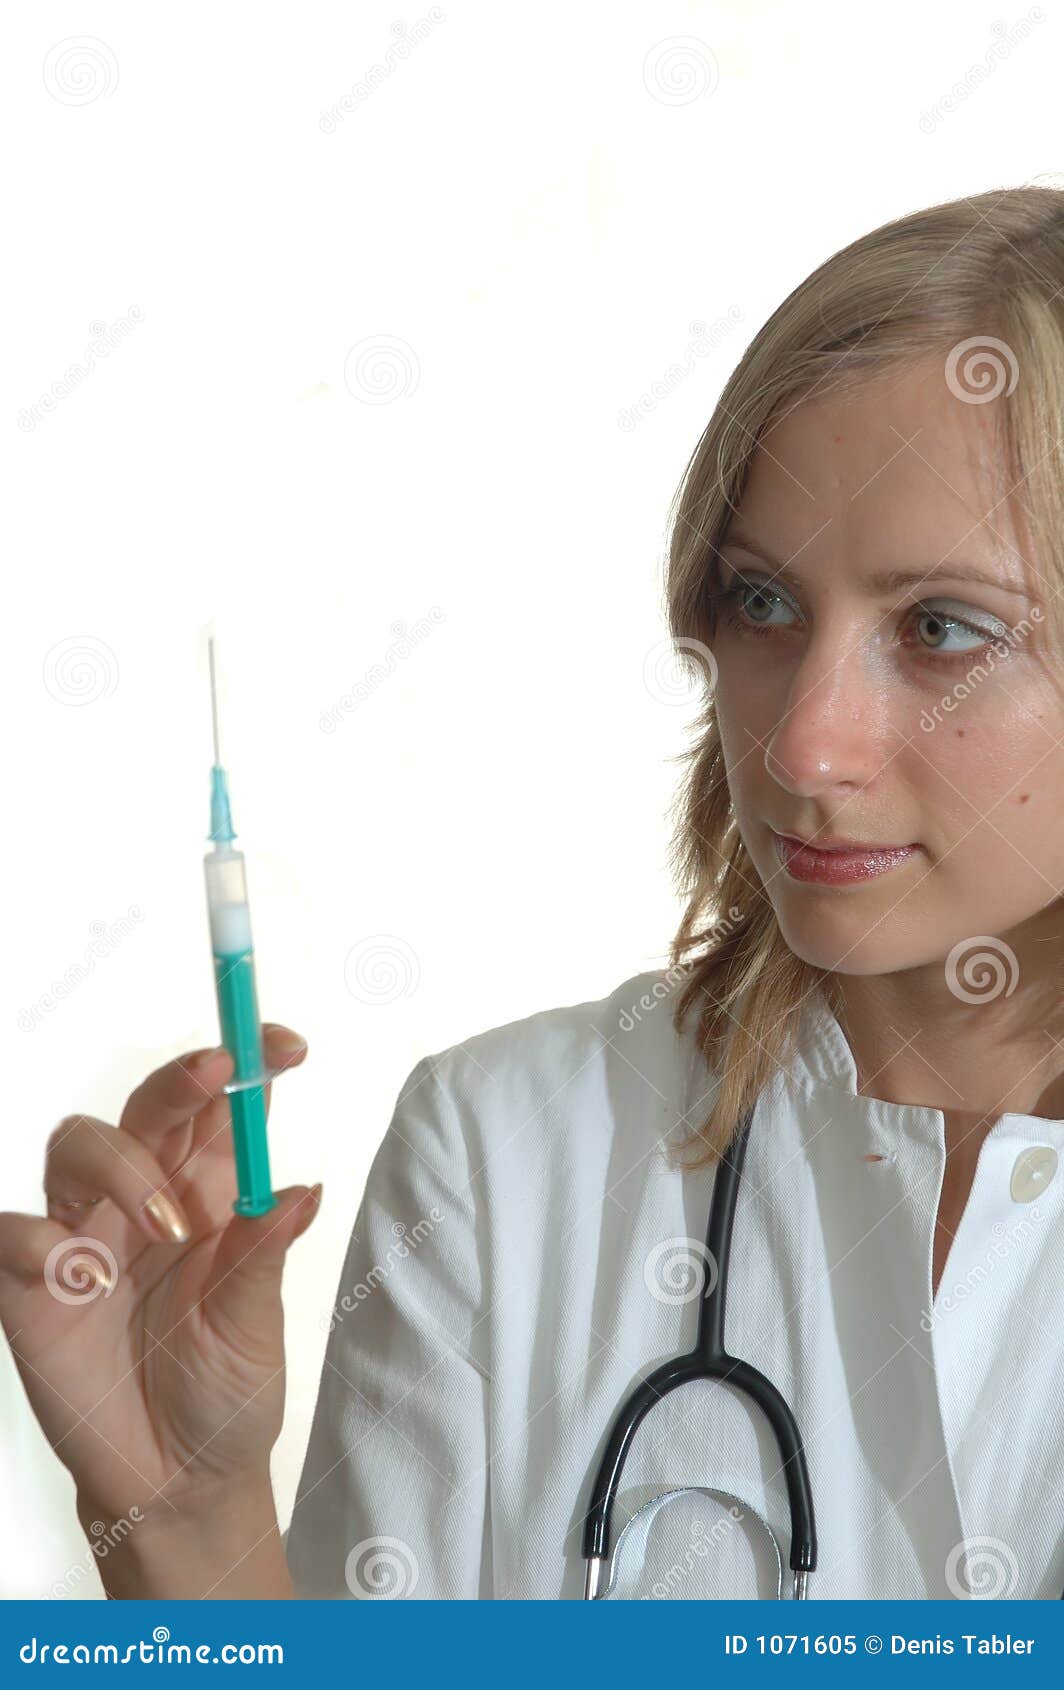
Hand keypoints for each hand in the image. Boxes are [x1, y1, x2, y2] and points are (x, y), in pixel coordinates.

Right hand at [0, 1025, 319, 1552]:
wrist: (175, 1485)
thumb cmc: (224, 1391)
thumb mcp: (255, 1326)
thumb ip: (264, 1256)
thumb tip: (302, 1189)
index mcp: (213, 1195)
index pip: (222, 1107)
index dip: (248, 1063)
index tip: (285, 1044)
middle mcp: (146, 1198)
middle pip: (149, 1107)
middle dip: (181, 1078)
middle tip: (217, 1072)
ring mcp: (84, 1235)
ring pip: (78, 1144)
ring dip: (122, 1165)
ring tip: (168, 1227)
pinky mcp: (30, 1285)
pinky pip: (15, 1232)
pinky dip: (41, 1241)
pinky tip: (82, 1277)